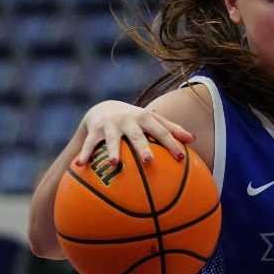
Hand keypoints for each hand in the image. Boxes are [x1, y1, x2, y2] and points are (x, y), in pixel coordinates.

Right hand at [75, 100, 193, 168]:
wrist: (104, 108)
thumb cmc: (135, 120)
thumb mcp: (152, 121)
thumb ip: (172, 129)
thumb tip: (193, 140)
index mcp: (145, 118)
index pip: (161, 131)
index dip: (171, 143)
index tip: (181, 158)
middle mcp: (128, 120)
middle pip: (137, 135)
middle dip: (142, 147)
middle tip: (148, 161)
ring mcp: (110, 125)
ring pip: (111, 139)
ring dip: (112, 150)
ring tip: (113, 163)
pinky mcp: (94, 130)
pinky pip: (89, 144)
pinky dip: (85, 154)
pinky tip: (80, 166)